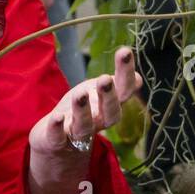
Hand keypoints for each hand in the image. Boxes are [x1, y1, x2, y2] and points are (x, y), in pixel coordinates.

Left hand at [27, 48, 140, 193]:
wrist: (59, 142)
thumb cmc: (84, 111)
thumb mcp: (101, 94)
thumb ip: (119, 86)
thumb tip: (138, 78)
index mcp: (110, 107)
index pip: (124, 92)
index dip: (126, 73)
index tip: (125, 51)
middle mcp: (98, 121)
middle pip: (109, 113)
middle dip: (108, 97)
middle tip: (105, 79)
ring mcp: (77, 133)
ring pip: (84, 125)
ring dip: (83, 111)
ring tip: (80, 94)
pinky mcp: (56, 141)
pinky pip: (57, 137)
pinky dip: (57, 128)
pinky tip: (57, 117)